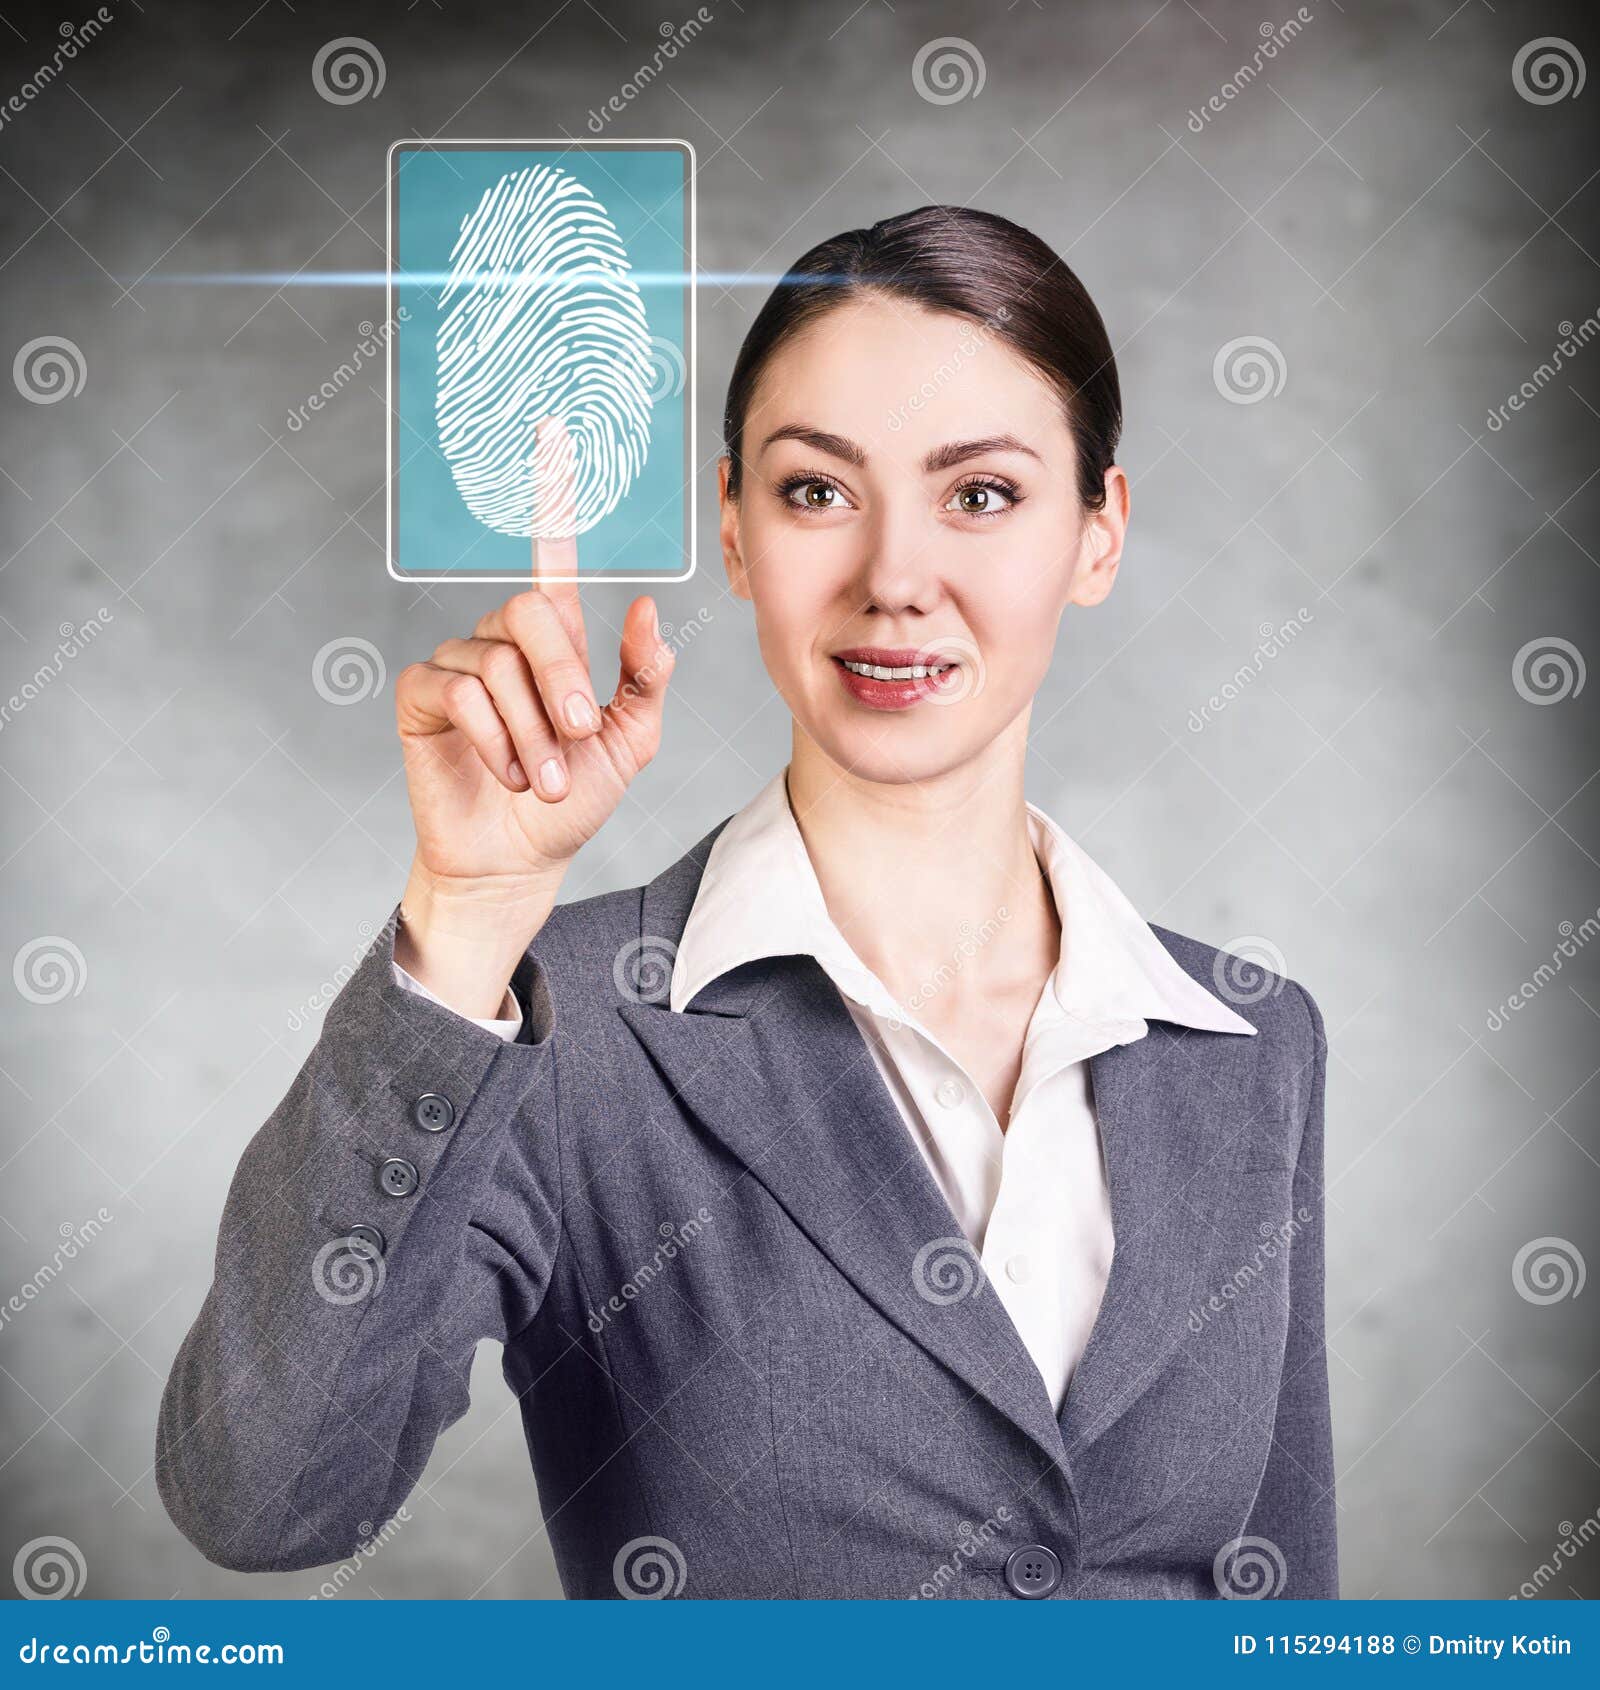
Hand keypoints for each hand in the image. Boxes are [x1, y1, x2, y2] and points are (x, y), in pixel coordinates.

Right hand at [392, 417, 674, 1003]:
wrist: (520, 860)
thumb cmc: (574, 801)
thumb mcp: (629, 742)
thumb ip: (644, 678)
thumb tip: (645, 606)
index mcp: (555, 643)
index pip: (549, 558)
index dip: (549, 497)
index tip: (550, 430)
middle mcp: (502, 642)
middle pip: (531, 613)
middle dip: (564, 680)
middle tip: (578, 738)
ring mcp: (458, 664)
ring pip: (501, 665)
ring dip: (533, 734)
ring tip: (544, 779)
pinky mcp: (422, 696)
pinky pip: (462, 691)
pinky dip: (496, 739)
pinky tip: (508, 773)